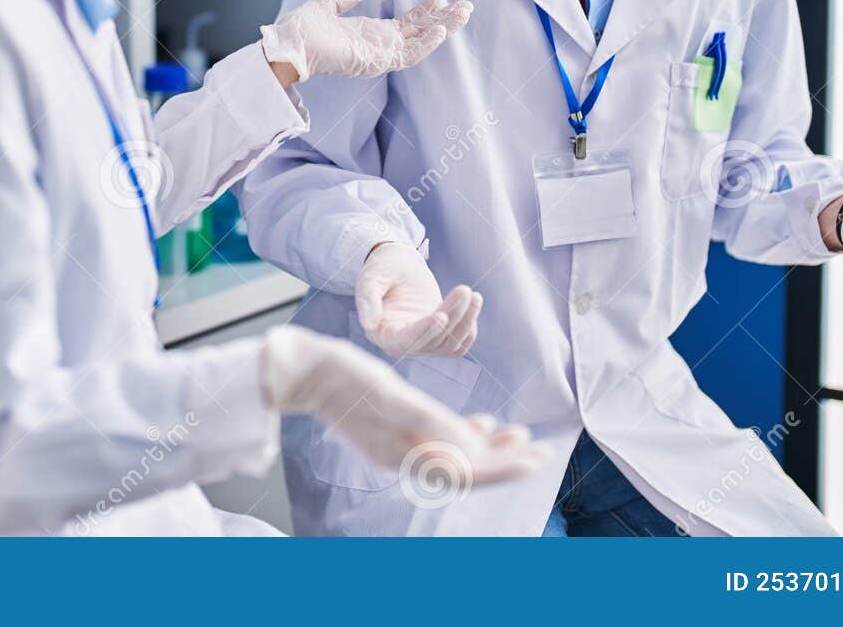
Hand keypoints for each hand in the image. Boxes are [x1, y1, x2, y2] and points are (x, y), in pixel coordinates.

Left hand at [260, 0, 471, 81]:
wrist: (289, 45)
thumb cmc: (302, 30)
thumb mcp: (325, 6)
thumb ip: (342, 0)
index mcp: (369, 34)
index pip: (405, 25)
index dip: (423, 13)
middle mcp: (379, 45)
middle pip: (420, 33)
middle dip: (444, 20)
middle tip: (467, 6)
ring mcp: (380, 55)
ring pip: (421, 44)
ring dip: (443, 29)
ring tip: (464, 14)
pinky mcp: (377, 61)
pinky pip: (408, 55)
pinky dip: (425, 45)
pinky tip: (440, 31)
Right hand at [260, 325, 548, 483]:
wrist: (302, 370)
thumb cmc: (343, 378)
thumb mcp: (391, 395)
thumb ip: (430, 422)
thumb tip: (471, 446)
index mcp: (404, 452)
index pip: (465, 471)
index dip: (503, 466)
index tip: (535, 458)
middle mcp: (404, 455)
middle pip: (464, 468)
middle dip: (504, 460)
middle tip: (541, 451)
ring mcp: (398, 444)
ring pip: (454, 454)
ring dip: (488, 447)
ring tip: (518, 435)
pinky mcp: (393, 428)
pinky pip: (438, 440)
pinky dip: (464, 433)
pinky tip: (481, 422)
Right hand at [356, 241, 480, 357]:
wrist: (399, 264)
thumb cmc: (382, 268)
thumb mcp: (370, 278)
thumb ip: (367, 300)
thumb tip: (369, 324)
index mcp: (382, 333)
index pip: (405, 340)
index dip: (425, 331)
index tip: (442, 315)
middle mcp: (402, 344)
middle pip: (433, 341)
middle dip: (452, 316)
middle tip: (464, 290)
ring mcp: (422, 343)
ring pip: (449, 345)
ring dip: (465, 321)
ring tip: (473, 294)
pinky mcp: (439, 337)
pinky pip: (458, 345)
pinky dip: (469, 329)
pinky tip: (471, 306)